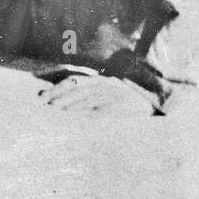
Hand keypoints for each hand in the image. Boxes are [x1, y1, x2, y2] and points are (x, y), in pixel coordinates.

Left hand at [38, 74, 156, 113]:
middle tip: (45, 105)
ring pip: (86, 100)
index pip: (73, 81)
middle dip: (59, 97)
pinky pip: (100, 111)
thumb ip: (90, 91)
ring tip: (55, 111)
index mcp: (100, 79)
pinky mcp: (120, 106)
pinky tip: (74, 118)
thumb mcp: (109, 88)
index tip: (42, 96)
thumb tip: (64, 101)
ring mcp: (113, 95)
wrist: (155, 100)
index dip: (56, 88)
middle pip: (77, 90)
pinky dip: (86, 114)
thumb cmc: (129, 97)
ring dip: (69, 105)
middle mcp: (104, 84)